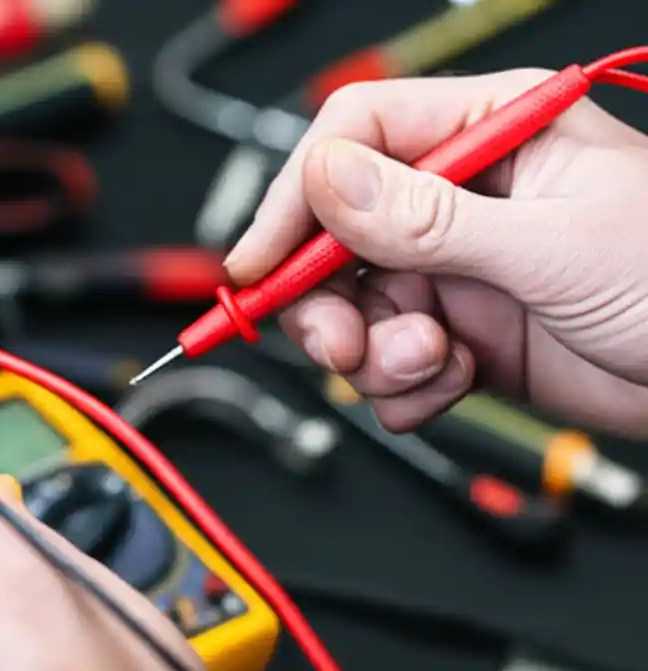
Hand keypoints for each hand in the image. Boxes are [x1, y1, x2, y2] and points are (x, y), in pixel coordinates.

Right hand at [224, 70, 647, 436]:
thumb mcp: (555, 245)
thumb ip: (431, 217)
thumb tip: (329, 180)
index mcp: (488, 134)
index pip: (355, 137)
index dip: (297, 197)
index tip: (264, 262)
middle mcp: (459, 197)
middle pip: (333, 232)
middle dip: (325, 295)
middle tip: (339, 341)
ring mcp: (455, 268)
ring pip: (352, 305)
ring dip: (372, 351)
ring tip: (429, 365)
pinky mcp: (459, 333)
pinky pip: (387, 361)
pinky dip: (403, 388)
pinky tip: (453, 384)